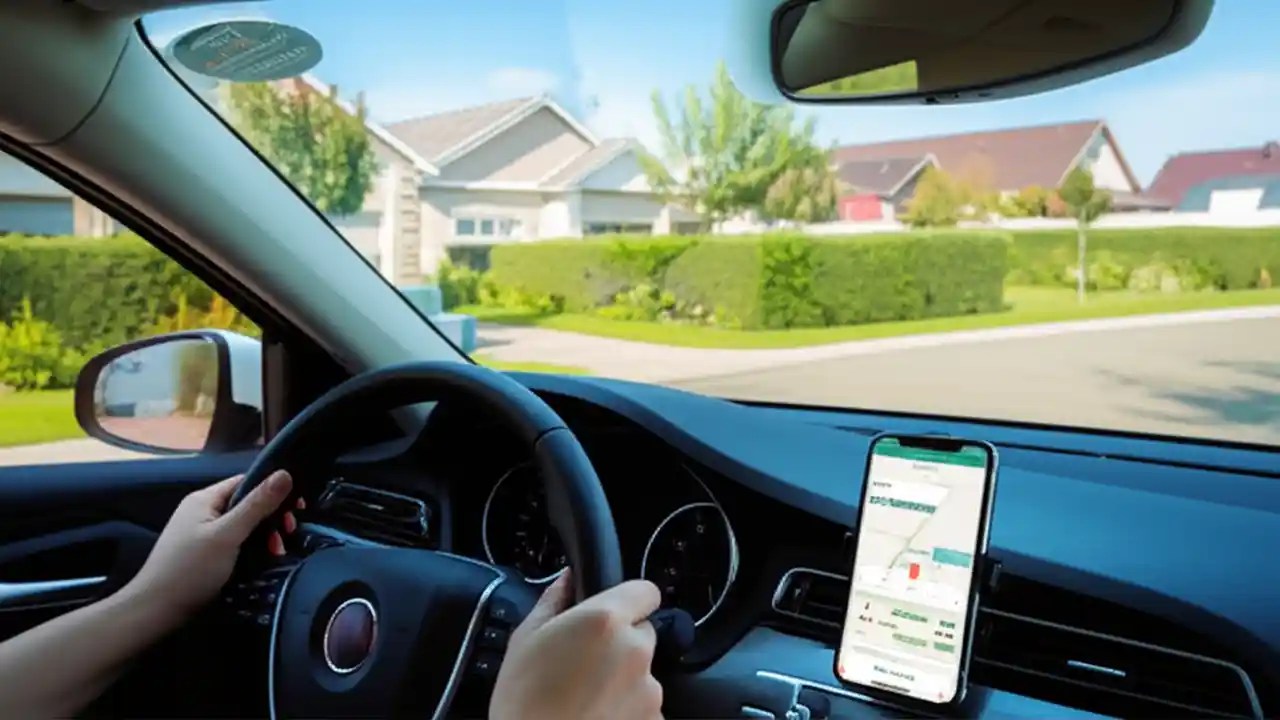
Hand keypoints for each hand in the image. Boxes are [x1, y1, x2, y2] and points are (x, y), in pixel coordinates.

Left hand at [122, 471, 299, 622]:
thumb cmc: (191, 569)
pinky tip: (262, 561)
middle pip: (247, 505)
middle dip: (271, 518)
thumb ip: (257, 505)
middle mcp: (203, 512)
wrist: (156, 611)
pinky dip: (252, 550)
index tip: (297, 509)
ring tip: (276, 553)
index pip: (246, 482)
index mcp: (205, 499)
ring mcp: (203, 534)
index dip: (272, 491)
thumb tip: (286, 473)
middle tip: (287, 535)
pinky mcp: (206, 554)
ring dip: (264, 537)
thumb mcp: (228, 534)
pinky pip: (236, 544)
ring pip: (244, 527)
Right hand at [490, 571, 663, 719]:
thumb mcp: (525, 640)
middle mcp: (635, 650)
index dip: (629, 599)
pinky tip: (596, 715)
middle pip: (642, 633)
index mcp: (605, 620)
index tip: (613, 612)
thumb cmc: (524, 703)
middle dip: (620, 643)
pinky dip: (627, 709)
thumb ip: (552, 601)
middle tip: (586, 661)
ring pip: (642, 672)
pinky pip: (644, 705)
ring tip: (585, 696)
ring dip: (622, 679)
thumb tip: (566, 580)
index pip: (646, 591)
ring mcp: (649, 690)